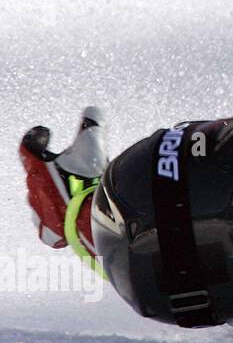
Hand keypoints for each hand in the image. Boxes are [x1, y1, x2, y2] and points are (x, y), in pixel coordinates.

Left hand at [18, 107, 107, 254]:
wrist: (94, 217)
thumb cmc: (89, 180)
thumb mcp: (93, 146)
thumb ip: (92, 125)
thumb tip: (93, 111)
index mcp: (36, 168)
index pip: (27, 147)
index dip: (37, 137)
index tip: (44, 132)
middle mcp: (32, 190)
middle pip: (36, 175)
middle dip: (51, 169)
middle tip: (71, 165)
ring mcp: (39, 212)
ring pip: (41, 199)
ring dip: (54, 194)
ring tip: (73, 192)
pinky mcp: (48, 231)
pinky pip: (47, 223)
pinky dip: (57, 216)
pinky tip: (70, 214)